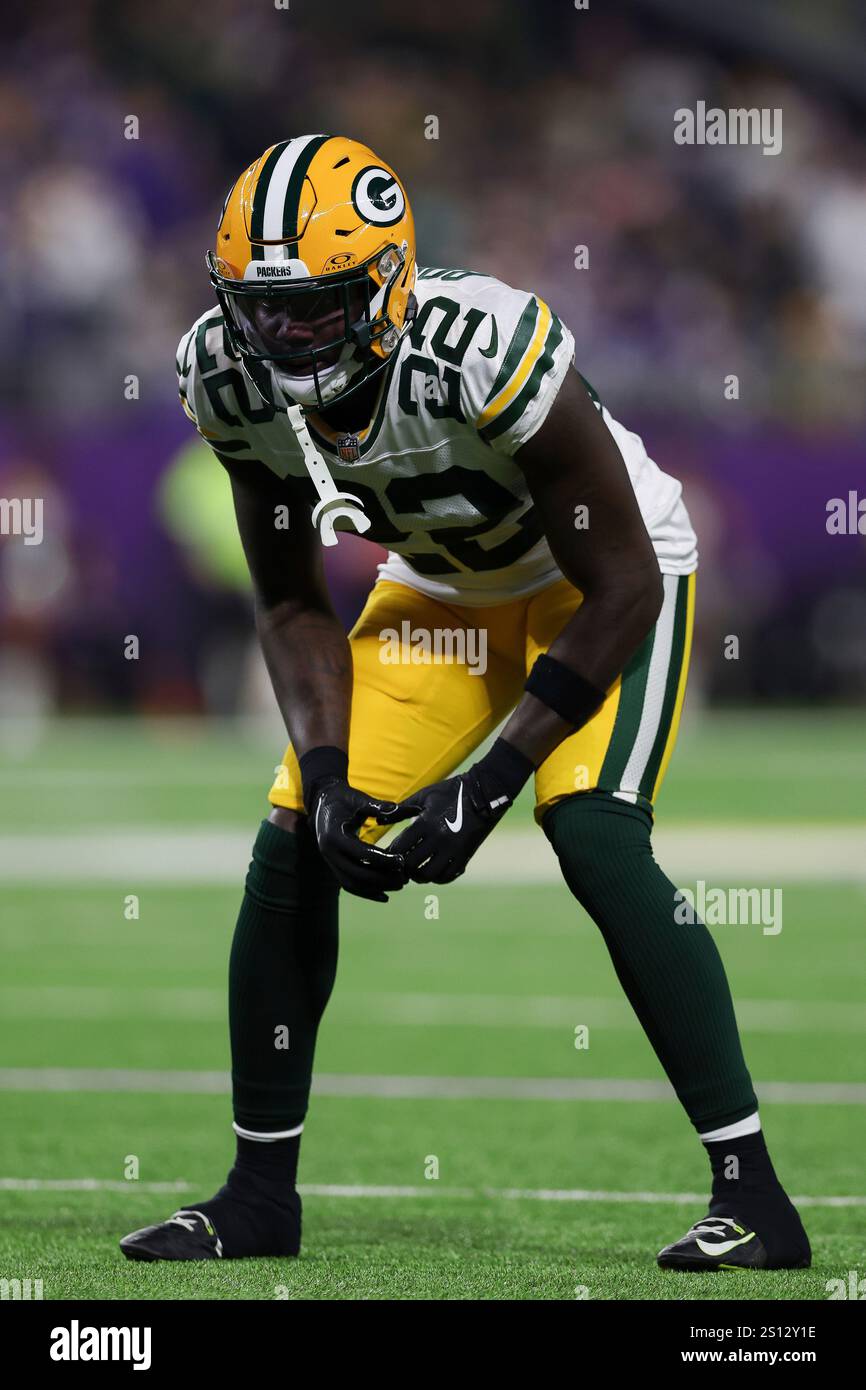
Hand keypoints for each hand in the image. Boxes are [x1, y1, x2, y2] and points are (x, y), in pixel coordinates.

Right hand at [310, 778, 408, 901]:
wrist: (323, 803)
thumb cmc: (343, 798)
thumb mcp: (359, 799)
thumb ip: (380, 806)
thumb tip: (410, 809)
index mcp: (334, 836)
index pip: (361, 853)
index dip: (382, 859)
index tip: (402, 860)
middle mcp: (329, 852)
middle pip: (357, 873)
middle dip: (382, 878)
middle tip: (405, 877)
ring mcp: (330, 862)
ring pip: (353, 883)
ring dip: (377, 888)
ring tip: (400, 885)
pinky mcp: (334, 866)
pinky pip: (349, 885)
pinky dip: (367, 893)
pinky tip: (385, 896)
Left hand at [388, 742, 529, 883]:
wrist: (483, 794)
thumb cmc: (450, 792)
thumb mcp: (424, 796)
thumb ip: (400, 810)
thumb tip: (378, 820)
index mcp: (426, 823)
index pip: (400, 848)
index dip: (390, 854)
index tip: (386, 854)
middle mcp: (439, 839)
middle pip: (412, 865)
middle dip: (402, 866)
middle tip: (398, 865)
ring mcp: (453, 850)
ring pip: (429, 875)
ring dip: (418, 874)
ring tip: (414, 869)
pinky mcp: (465, 856)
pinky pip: (447, 876)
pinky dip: (436, 877)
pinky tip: (432, 870)